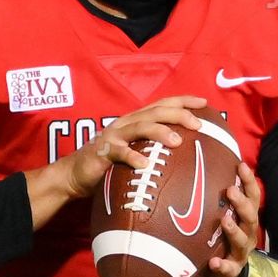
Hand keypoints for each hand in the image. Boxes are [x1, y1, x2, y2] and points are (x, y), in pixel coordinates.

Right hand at [25, 95, 205, 229]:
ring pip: (140, 127)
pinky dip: (132, 157)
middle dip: (179, 114)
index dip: (183, 101)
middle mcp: (126, 123)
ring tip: (177, 141)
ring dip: (160, 131)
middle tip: (199, 124)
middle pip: (156, 112)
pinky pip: (119, 152)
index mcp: (136, 121)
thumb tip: (186, 157)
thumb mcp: (135, 153)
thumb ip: (154, 150)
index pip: (162, 105)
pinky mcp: (102, 152)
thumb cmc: (110, 165)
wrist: (73, 175)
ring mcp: (114, 136)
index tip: (204, 102)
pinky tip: (145, 165)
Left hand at [186, 161, 261, 276]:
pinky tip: (214, 262)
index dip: (249, 182)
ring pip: (242, 241)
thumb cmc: (218, 242)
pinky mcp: (230, 272)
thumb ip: (215, 201)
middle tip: (230, 191)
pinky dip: (222, 265)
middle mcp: (247, 235)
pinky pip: (228, 269)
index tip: (241, 165)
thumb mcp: (219, 220)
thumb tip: (199, 170)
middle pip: (250, 217)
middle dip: (242, 204)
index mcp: (245, 220)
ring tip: (225, 220)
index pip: (252, 198)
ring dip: (234, 230)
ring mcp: (239, 254)